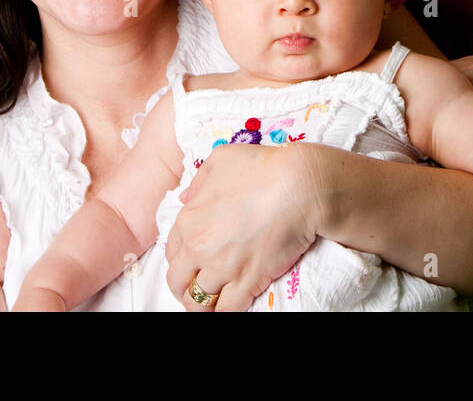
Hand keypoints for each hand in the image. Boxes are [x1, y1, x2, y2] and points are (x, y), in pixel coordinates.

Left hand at [165, 142, 327, 311]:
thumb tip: (186, 200)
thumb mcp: (220, 160)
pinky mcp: (248, 282)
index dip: (181, 261)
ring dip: (203, 305)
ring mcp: (223, 268)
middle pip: (178, 282)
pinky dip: (224, 312)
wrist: (300, 186)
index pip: (172, 252)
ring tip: (213, 303)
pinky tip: (228, 308)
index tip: (191, 265)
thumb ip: (198, 182)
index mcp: (189, 219)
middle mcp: (199, 247)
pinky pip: (226, 311)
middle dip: (184, 288)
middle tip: (197, 289)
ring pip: (199, 302)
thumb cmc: (263, 167)